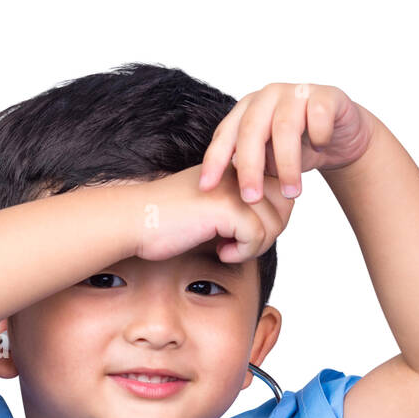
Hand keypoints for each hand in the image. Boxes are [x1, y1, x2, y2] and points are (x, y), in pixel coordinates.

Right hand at [124, 163, 294, 263]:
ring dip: (255, 246)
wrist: (133, 220)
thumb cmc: (166, 220)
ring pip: (276, 223)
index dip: (270, 217)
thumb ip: (240, 206)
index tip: (244, 233)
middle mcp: (237, 169)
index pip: (280, 188)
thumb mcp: (211, 207)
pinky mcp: (226, 207)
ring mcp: (232, 186)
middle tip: (241, 244)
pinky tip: (220, 252)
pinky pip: (257, 237)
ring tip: (229, 249)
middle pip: (285, 204)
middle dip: (269, 232)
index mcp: (235, 165)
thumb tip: (276, 222)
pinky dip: (242, 253)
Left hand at [198, 82, 376, 202]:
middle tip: (251, 199)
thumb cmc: (297, 149)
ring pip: (285, 127)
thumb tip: (220, 196)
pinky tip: (320, 147)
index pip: (225, 134)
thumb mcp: (267, 161)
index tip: (207, 188)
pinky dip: (318, 137)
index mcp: (248, 110)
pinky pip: (318, 117)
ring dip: (288, 165)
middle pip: (252, 130)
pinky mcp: (326, 95)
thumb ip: (247, 168)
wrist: (339, 137)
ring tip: (292, 194)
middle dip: (250, 168)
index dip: (214, 160)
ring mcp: (297, 92)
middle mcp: (268, 97)